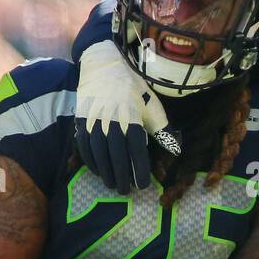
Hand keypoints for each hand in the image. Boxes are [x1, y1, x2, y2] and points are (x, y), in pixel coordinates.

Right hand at [74, 39, 176, 193]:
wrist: (105, 67)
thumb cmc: (134, 89)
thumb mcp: (153, 105)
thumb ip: (163, 129)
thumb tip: (176, 149)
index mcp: (132, 116)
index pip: (136, 148)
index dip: (139, 169)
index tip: (142, 185)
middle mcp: (112, 119)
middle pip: (116, 154)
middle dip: (122, 175)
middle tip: (126, 191)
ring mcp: (94, 120)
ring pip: (99, 152)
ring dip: (106, 172)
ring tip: (113, 185)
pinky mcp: (82, 119)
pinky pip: (84, 144)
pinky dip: (91, 161)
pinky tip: (98, 171)